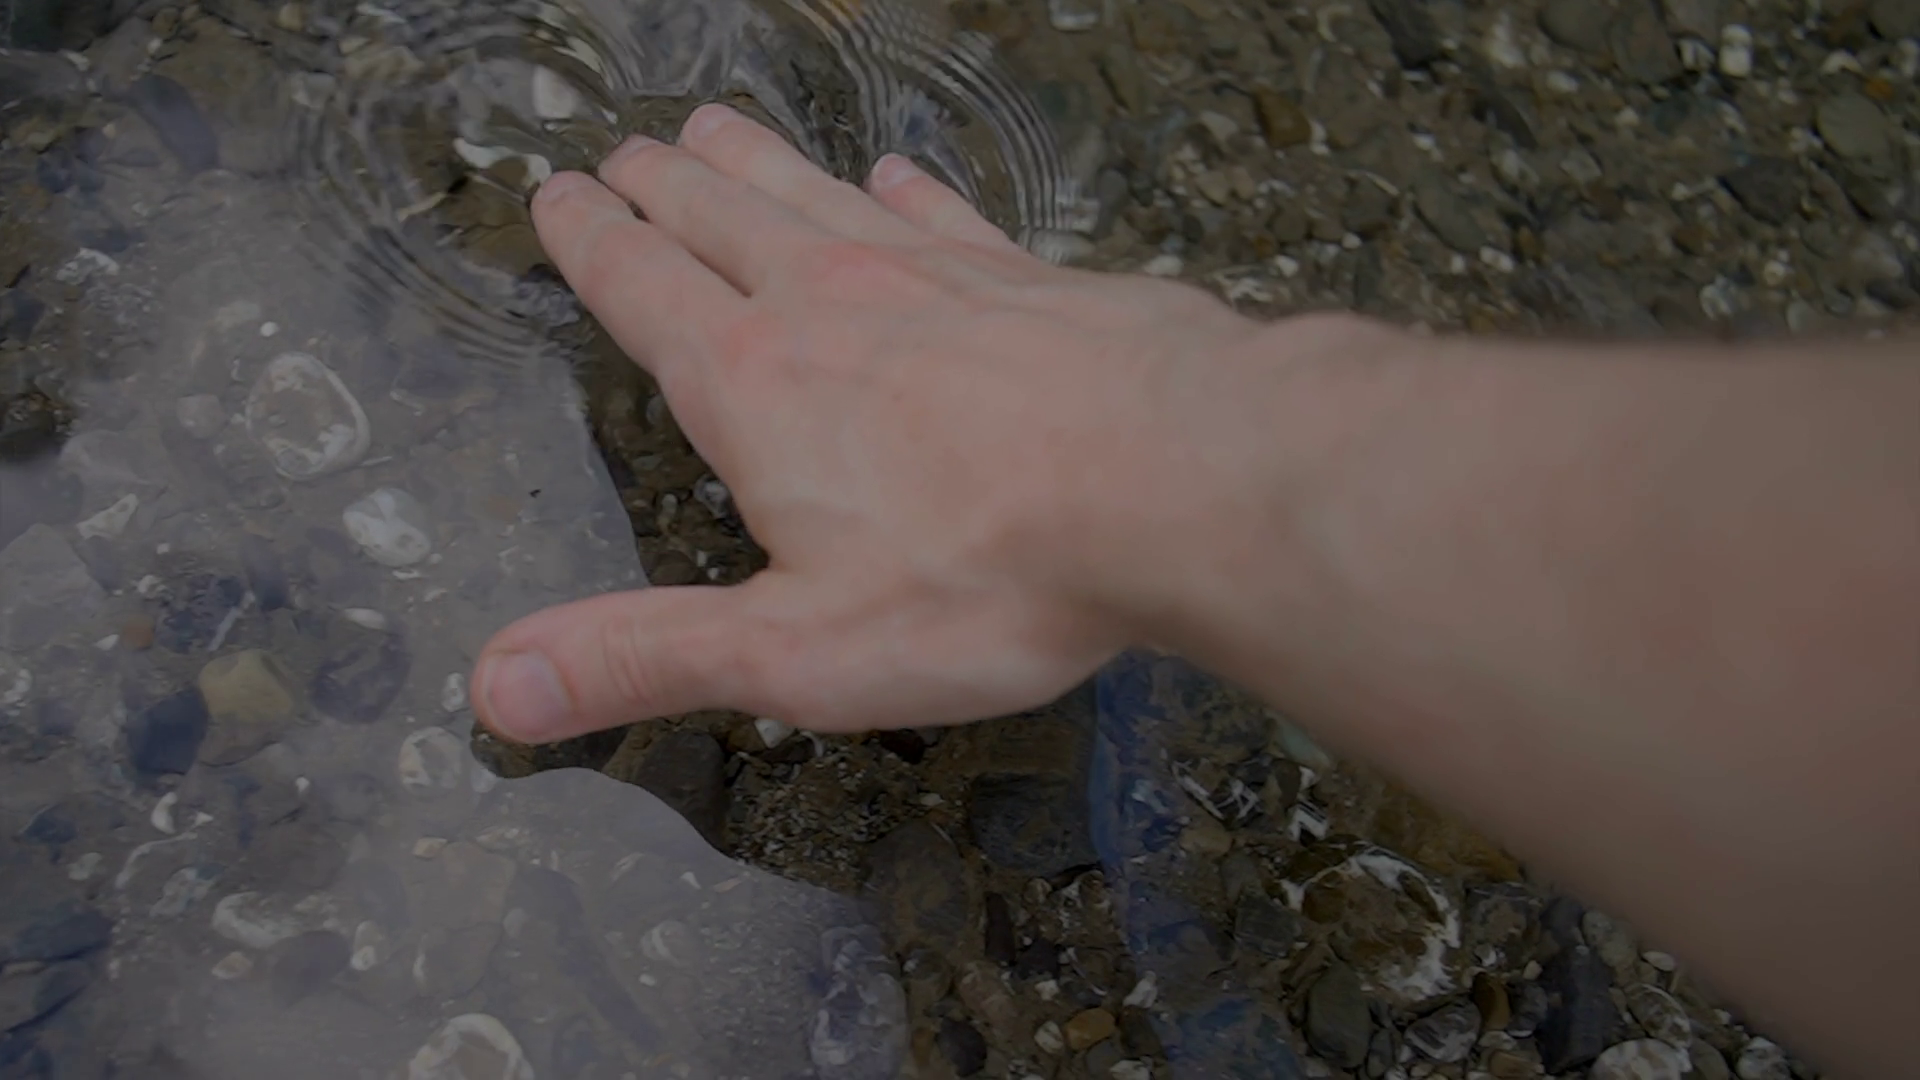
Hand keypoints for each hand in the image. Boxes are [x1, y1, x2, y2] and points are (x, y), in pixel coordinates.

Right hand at [470, 102, 1267, 742]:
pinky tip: (897, 174)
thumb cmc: (989, 576)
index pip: (643, 289)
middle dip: (662, 186)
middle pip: (721, 219)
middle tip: (626, 151)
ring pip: (818, 196)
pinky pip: (946, 215)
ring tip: (713, 127)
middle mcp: (831, 301)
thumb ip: (646, 656)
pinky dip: (909, 190)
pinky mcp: (1029, 279)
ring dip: (757, 161)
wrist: (1180, 482)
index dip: (590, 241)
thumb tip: (499, 688)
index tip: (558, 193)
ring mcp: (936, 276)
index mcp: (754, 384)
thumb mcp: (796, 652)